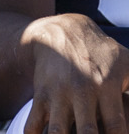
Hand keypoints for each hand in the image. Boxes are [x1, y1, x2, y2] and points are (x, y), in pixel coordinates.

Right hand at [22, 14, 128, 133]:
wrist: (61, 31)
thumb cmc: (102, 52)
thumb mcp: (128, 62)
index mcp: (106, 86)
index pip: (117, 126)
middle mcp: (82, 91)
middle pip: (88, 132)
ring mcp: (58, 93)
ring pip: (58, 131)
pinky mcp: (41, 94)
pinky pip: (34, 123)